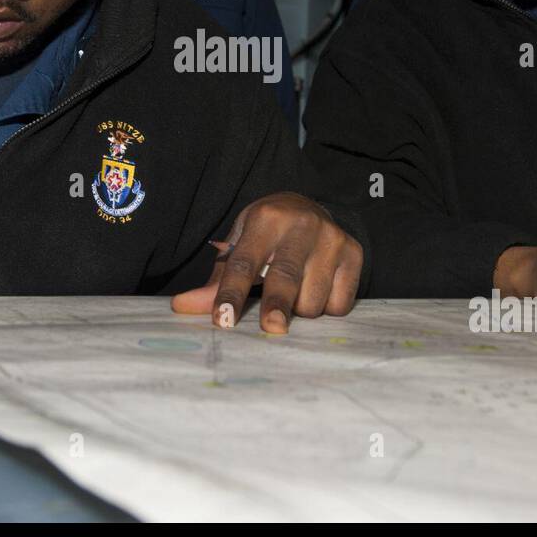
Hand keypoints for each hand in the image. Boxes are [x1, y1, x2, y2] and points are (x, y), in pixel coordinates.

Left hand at [171, 192, 362, 333]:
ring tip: (294, 296)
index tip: (222, 320)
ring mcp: (331, 239)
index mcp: (265, 219)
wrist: (309, 207)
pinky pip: (339, 302)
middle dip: (277, 304)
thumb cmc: (267, 234)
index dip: (231, 293)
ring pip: (314, 296)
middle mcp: (301, 225)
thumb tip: (181, 307)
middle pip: (286, 276)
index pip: (244, 263)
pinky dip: (326, 309)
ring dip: (300, 311)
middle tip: (271, 328)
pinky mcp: (354, 253)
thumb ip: (216, 280)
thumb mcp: (239, 245)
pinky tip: (318, 292)